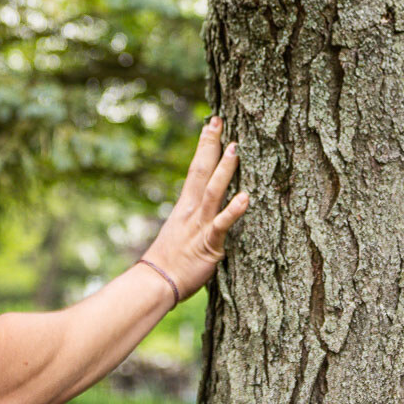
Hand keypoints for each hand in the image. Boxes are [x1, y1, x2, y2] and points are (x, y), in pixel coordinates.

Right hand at [143, 118, 248, 302]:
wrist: (158, 282)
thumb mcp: (182, 231)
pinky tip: (245, 198)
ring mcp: (200, 225)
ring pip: (213, 191)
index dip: (205, 144)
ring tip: (235, 149)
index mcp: (186, 206)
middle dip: (211, 145)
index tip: (212, 123)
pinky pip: (222, 225)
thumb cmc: (170, 261)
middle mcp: (192, 210)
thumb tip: (203, 209)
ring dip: (224, 169)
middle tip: (219, 121)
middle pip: (201, 171)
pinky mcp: (209, 244)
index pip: (196, 168)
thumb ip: (195, 217)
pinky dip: (233, 211)